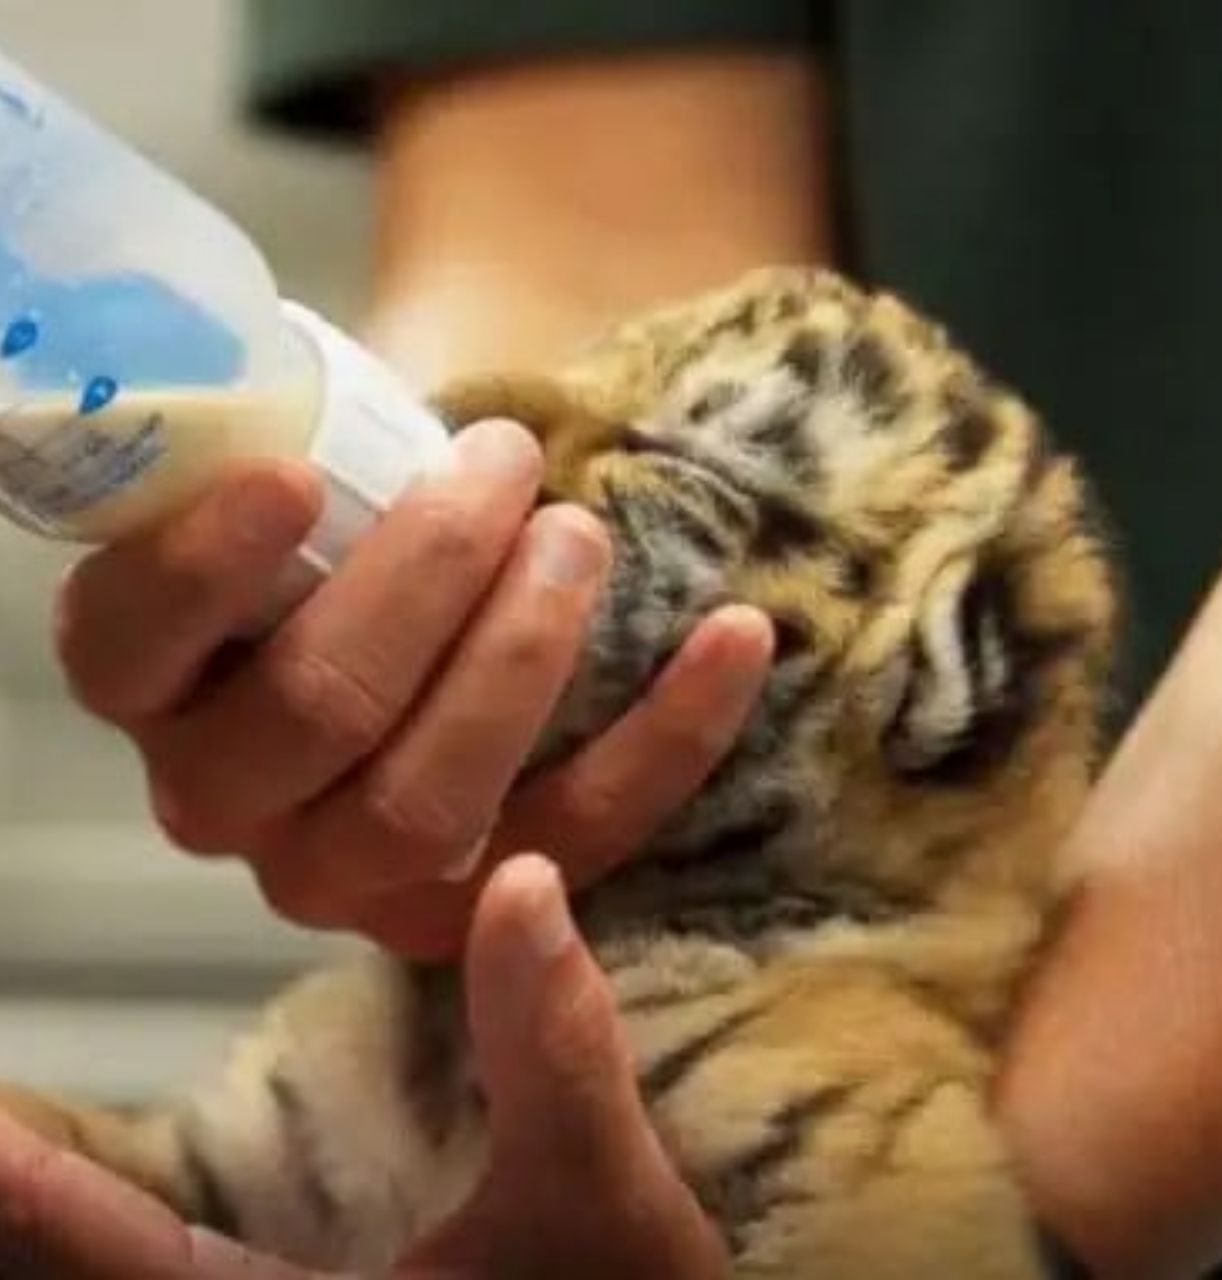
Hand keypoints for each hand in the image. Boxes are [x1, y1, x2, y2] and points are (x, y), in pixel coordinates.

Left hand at [0, 855, 726, 1279]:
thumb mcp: (605, 1206)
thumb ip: (559, 1049)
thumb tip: (524, 878)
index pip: (144, 1271)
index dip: (50, 1195)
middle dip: (65, 1218)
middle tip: (4, 1123)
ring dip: (123, 1230)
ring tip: (62, 1150)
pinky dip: (192, 1240)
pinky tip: (210, 1194)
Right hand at [56, 419, 773, 958]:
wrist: (416, 617)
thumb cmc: (352, 523)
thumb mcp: (307, 481)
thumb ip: (313, 453)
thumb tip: (376, 392)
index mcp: (152, 684)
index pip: (132, 643)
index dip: (203, 569)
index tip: (301, 475)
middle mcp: (222, 797)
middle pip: (318, 712)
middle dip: (428, 578)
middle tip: (507, 468)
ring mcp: (341, 870)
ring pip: (429, 800)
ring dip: (525, 655)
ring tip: (581, 536)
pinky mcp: (470, 901)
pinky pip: (582, 828)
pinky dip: (675, 730)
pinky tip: (740, 632)